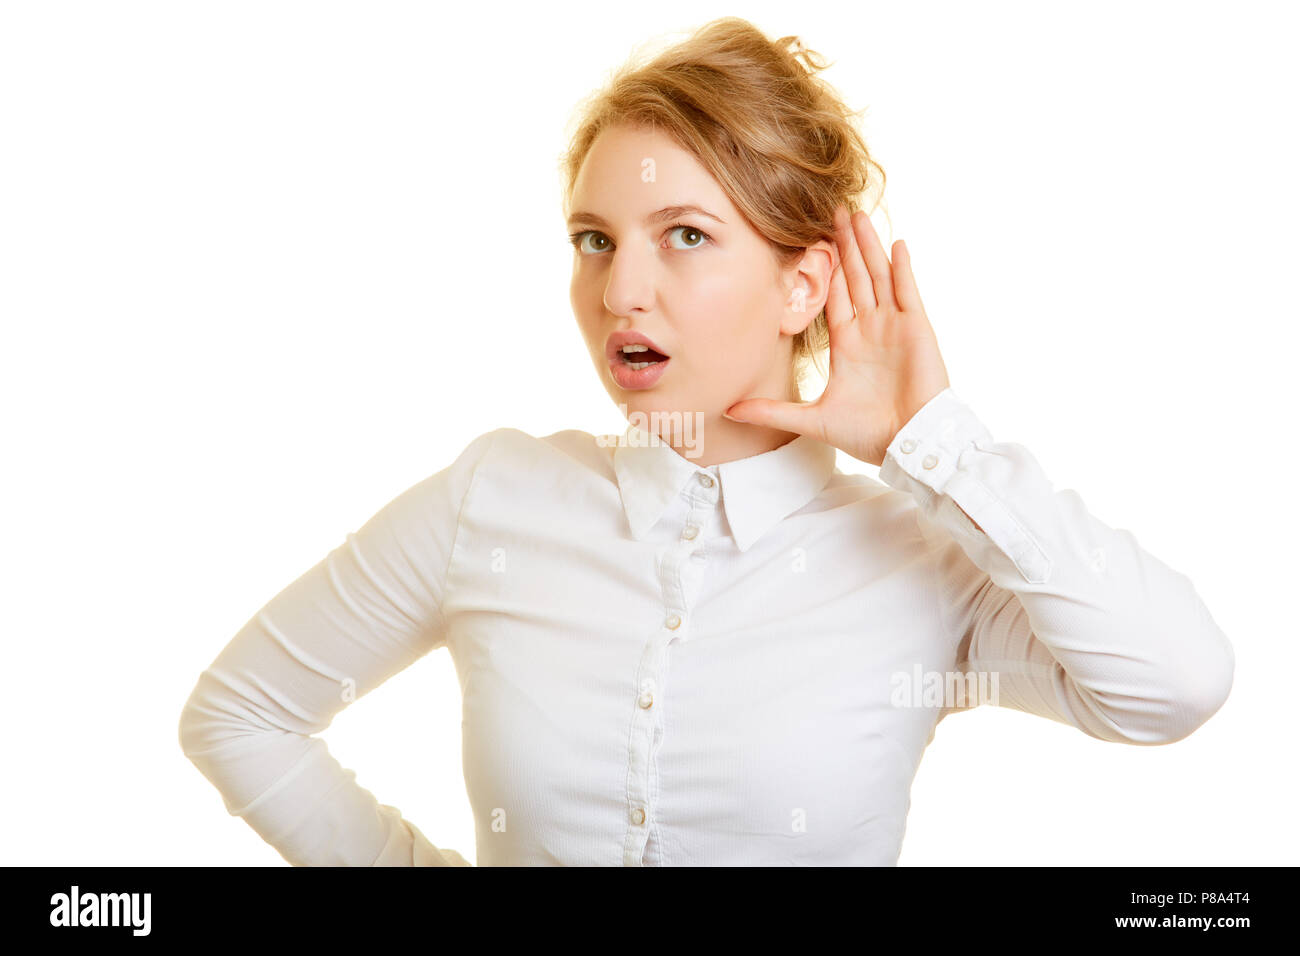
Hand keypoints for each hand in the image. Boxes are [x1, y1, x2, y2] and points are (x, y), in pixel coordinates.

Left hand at [723, 205, 950, 466]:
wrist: (907, 444)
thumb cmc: (867, 434)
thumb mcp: (811, 419)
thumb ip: (771, 411)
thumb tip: (729, 411)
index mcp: (848, 345)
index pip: (835, 298)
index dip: (826, 271)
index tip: (811, 243)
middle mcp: (871, 330)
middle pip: (856, 277)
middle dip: (845, 246)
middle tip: (833, 211)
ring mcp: (894, 327)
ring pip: (879, 276)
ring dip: (868, 246)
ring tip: (857, 215)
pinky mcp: (916, 330)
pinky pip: (908, 291)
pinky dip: (902, 268)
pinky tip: (895, 243)